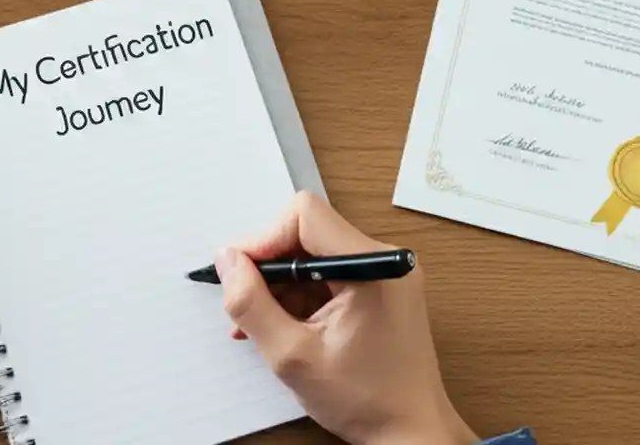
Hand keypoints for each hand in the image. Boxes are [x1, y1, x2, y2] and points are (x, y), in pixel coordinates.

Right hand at [216, 192, 475, 444]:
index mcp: (373, 267)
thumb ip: (251, 303)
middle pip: (307, 232)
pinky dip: (301, 294)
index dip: (263, 239)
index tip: (240, 273)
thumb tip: (227, 261)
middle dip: (269, 266)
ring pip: (313, 253)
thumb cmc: (367, 401)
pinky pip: (328, 272)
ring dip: (282, 284)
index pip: (305, 216)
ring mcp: (385, 273)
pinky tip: (284, 325)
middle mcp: (385, 260)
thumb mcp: (292, 355)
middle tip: (245, 304)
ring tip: (261, 324)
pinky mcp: (381, 288)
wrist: (412, 433)